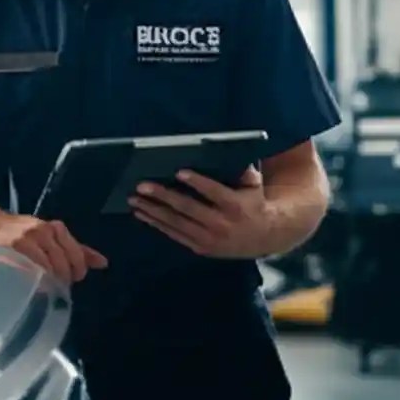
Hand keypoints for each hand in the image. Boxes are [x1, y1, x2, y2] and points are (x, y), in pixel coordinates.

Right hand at [0, 212, 107, 282]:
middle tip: (58, 287)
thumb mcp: (51, 237)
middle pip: (63, 262)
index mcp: (56, 228)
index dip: (77, 270)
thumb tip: (103, 263)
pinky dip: (35, 278)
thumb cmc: (24, 234)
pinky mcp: (12, 247)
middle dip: (63, 278)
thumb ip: (77, 250)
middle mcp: (43, 230)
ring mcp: (27, 238)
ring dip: (49, 280)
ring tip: (47, 287)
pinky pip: (30, 266)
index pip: (76, 254)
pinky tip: (35, 284)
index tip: (72, 279)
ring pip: (47, 266)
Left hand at [128, 166, 272, 258]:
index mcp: (235, 205)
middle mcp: (221, 224)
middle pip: (188, 208)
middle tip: (141, 186)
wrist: (265, 238)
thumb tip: (222, 152)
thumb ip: (242, 171)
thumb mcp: (254, 185)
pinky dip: (157, 224)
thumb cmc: (254, 203)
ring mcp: (209, 239)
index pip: (214, 192)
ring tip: (134, 199)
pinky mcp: (200, 248)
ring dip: (152, 211)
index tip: (179, 172)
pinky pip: (174, 235)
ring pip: (176, 223)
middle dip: (163, 196)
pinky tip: (142, 214)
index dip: (198, 183)